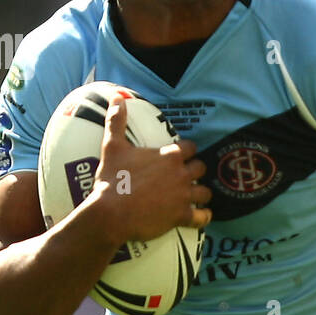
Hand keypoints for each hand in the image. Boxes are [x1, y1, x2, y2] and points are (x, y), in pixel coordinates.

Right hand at [93, 95, 211, 241]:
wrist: (110, 212)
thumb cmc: (111, 179)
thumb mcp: (112, 146)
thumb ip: (117, 120)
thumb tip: (118, 97)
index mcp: (169, 155)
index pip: (191, 147)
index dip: (187, 151)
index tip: (182, 154)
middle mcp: (181, 173)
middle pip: (201, 168)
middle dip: (195, 170)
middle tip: (187, 175)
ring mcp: (183, 196)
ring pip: (205, 192)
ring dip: (201, 193)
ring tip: (195, 196)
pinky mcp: (181, 216)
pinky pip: (202, 217)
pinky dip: (204, 217)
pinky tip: (201, 216)